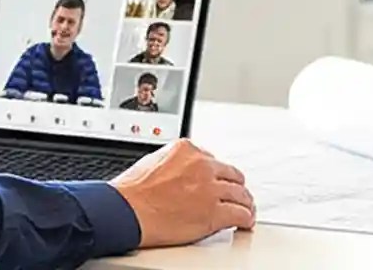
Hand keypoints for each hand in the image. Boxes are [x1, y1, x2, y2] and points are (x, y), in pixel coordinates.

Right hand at [109, 139, 255, 247]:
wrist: (126, 211)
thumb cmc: (132, 191)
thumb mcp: (154, 161)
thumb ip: (175, 163)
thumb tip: (182, 172)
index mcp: (187, 149)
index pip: (213, 160)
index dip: (217, 175)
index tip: (218, 182)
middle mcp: (202, 165)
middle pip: (232, 175)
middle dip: (234, 186)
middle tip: (236, 195)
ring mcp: (210, 189)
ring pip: (241, 194)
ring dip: (244, 203)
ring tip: (245, 209)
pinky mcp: (214, 212)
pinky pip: (240, 214)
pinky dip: (246, 219)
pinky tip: (245, 222)